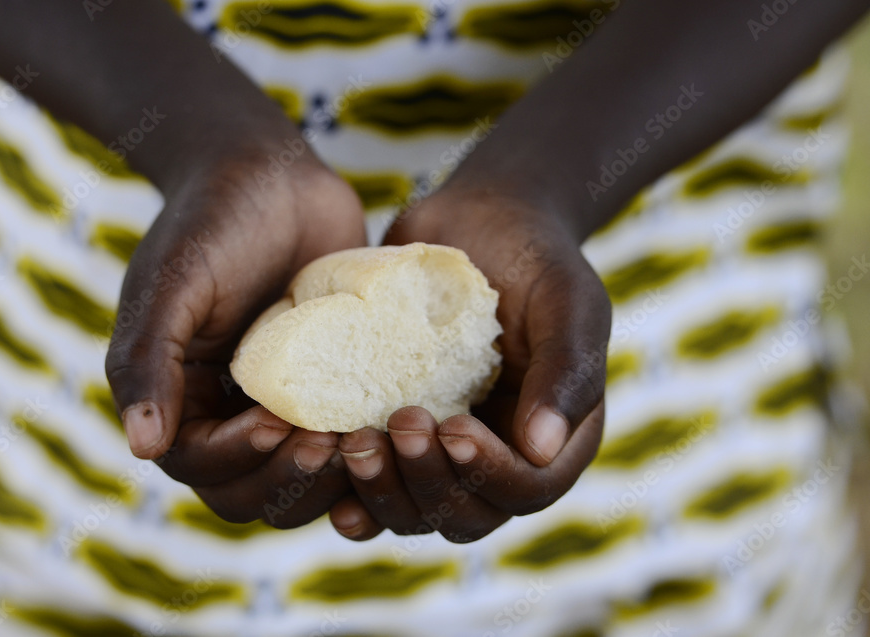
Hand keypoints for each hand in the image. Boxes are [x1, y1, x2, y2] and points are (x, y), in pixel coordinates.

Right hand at [106, 128, 366, 528]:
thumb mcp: (172, 285)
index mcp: (180, 398)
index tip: (276, 424)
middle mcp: (228, 413)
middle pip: (253, 492)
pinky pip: (348, 441)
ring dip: (333, 478)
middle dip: (289, 479)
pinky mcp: (333, 389)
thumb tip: (141, 447)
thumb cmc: (213, 220)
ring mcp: (284, 405)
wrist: (274, 173)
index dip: (236, 459)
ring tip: (367, 439)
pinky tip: (396, 423)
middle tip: (331, 441)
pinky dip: (369, 448)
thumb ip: (147, 362)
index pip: (199, 466)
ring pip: (304, 481)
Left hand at [328, 181, 610, 541]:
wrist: (480, 220)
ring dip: (381, 491)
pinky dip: (345, 484)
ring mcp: (442, 449)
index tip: (454, 425)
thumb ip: (568, 370)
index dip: (488, 473)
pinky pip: (371, 481)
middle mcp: (497, 456)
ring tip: (354, 444)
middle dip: (428, 483)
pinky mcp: (394, 431)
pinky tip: (319, 461)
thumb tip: (543, 449)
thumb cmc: (536, 257)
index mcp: (553, 439)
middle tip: (397, 425)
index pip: (526, 489)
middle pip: (465, 515)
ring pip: (413, 509)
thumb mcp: (570, 302)